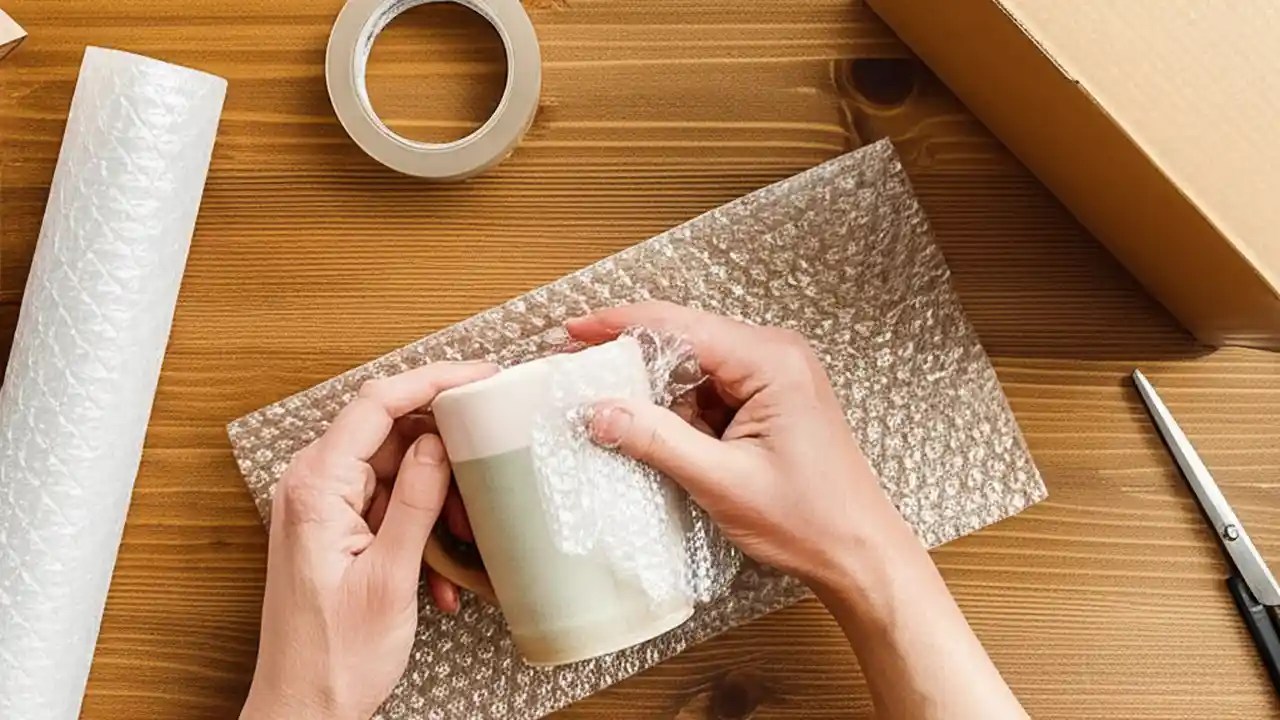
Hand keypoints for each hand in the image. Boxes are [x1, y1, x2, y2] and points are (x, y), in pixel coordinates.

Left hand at [241, 362, 497, 719]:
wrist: (303, 709)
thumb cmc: (332, 658)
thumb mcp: (389, 578)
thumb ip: (414, 502)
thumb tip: (438, 444)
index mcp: (316, 487)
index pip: (377, 403)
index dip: (433, 380)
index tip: (480, 376)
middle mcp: (313, 486)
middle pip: (391, 432)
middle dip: (445, 456)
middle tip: (485, 479)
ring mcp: (323, 506)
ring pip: (398, 470)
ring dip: (438, 502)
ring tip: (461, 544)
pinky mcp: (337, 528)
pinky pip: (390, 505)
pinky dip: (422, 529)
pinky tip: (439, 573)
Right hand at [566, 302, 915, 594]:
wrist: (859, 552)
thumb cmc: (809, 519)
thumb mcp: (721, 481)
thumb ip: (657, 440)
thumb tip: (598, 410)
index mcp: (771, 361)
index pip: (679, 324)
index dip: (619, 325)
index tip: (572, 332)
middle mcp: (776, 355)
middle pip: (685, 340)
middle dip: (634, 364)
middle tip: (583, 380)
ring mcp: (776, 376)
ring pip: (694, 369)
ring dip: (661, 398)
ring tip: (623, 424)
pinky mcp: (772, 399)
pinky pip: (713, 391)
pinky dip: (685, 414)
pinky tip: (667, 441)